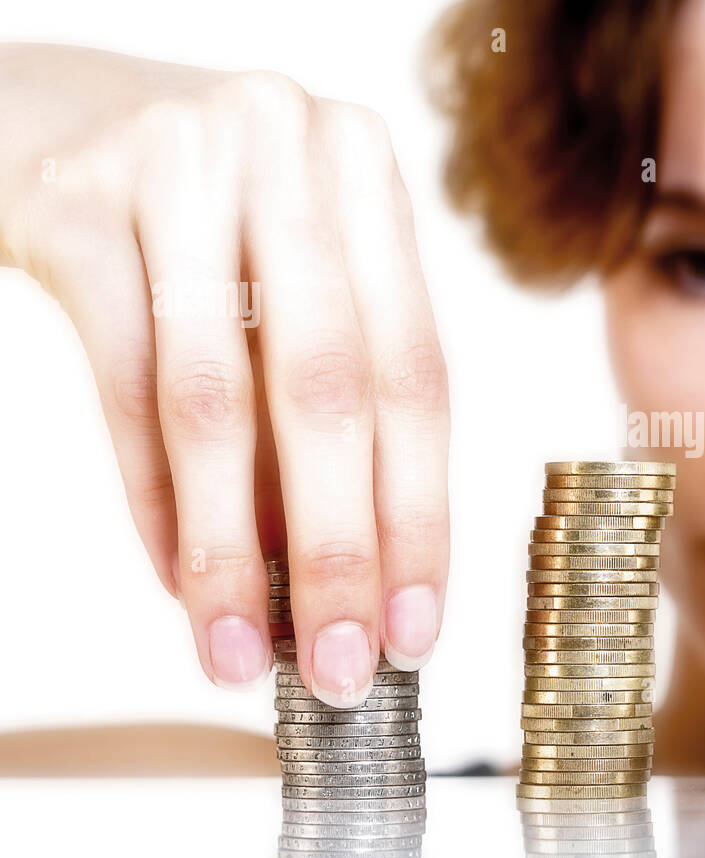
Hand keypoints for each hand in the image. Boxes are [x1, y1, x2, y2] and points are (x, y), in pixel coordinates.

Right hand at [0, 45, 448, 703]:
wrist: (61, 119)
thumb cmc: (211, 223)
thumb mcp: (297, 283)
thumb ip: (334, 403)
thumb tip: (355, 581)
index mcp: (369, 173)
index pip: (417, 374)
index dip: (420, 515)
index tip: (415, 627)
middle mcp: (289, 149)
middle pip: (332, 390)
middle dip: (339, 550)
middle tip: (338, 667)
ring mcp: (178, 161)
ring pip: (215, 398)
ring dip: (232, 548)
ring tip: (236, 649)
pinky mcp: (75, 199)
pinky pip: (123, 382)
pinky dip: (153, 497)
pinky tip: (180, 577)